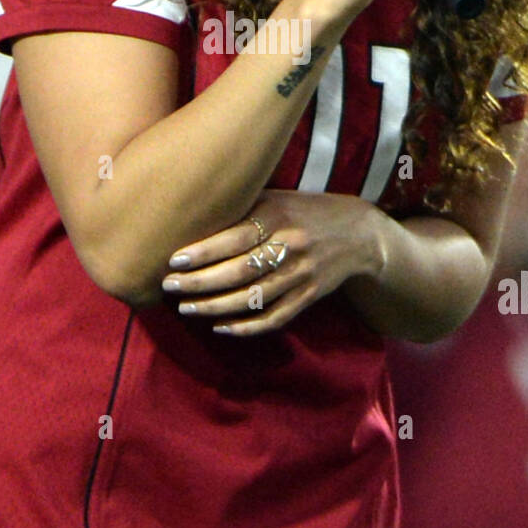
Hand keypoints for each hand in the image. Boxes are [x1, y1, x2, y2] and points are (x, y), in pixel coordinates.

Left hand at [160, 189, 384, 336]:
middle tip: (169, 287)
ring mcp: (302, 273)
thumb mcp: (276, 199)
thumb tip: (193, 218)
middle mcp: (292, 244)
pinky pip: (276, 317)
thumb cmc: (303, 210)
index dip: (204, 252)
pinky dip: (247, 326)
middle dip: (201, 282)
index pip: (236, 237)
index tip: (174, 260)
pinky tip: (221, 327)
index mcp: (279, 214)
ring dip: (216, 307)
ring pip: (254, 297)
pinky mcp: (310, 295)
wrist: (358, 233)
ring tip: (186, 308)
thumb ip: (242, 209)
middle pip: (241, 271)